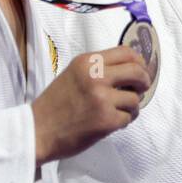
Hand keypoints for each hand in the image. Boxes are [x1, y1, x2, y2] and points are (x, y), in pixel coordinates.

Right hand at [32, 46, 150, 165]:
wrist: (37, 130)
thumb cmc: (55, 104)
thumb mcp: (74, 74)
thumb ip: (99, 68)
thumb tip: (131, 67)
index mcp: (87, 62)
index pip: (126, 52)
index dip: (139, 62)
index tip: (140, 70)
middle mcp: (96, 76)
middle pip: (137, 72)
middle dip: (144, 81)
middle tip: (141, 89)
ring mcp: (102, 99)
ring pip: (136, 99)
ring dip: (132, 106)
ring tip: (119, 111)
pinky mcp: (106, 120)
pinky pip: (129, 117)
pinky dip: (124, 121)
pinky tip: (112, 122)